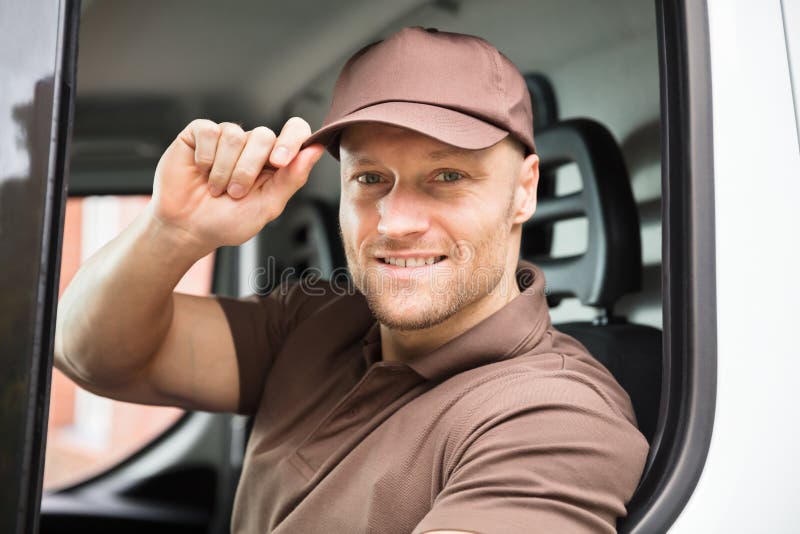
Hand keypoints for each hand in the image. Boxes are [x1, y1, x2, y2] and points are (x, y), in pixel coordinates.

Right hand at [150, 117, 324, 256]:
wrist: (188, 229)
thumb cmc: (227, 221)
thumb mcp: (267, 206)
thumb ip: (292, 178)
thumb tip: (315, 150)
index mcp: (274, 161)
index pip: (296, 131)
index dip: (292, 140)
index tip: (279, 161)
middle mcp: (252, 145)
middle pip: (264, 136)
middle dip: (248, 170)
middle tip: (235, 193)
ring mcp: (226, 137)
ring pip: (234, 135)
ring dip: (224, 169)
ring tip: (216, 188)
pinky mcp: (200, 134)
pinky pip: (209, 130)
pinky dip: (205, 156)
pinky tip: (201, 170)